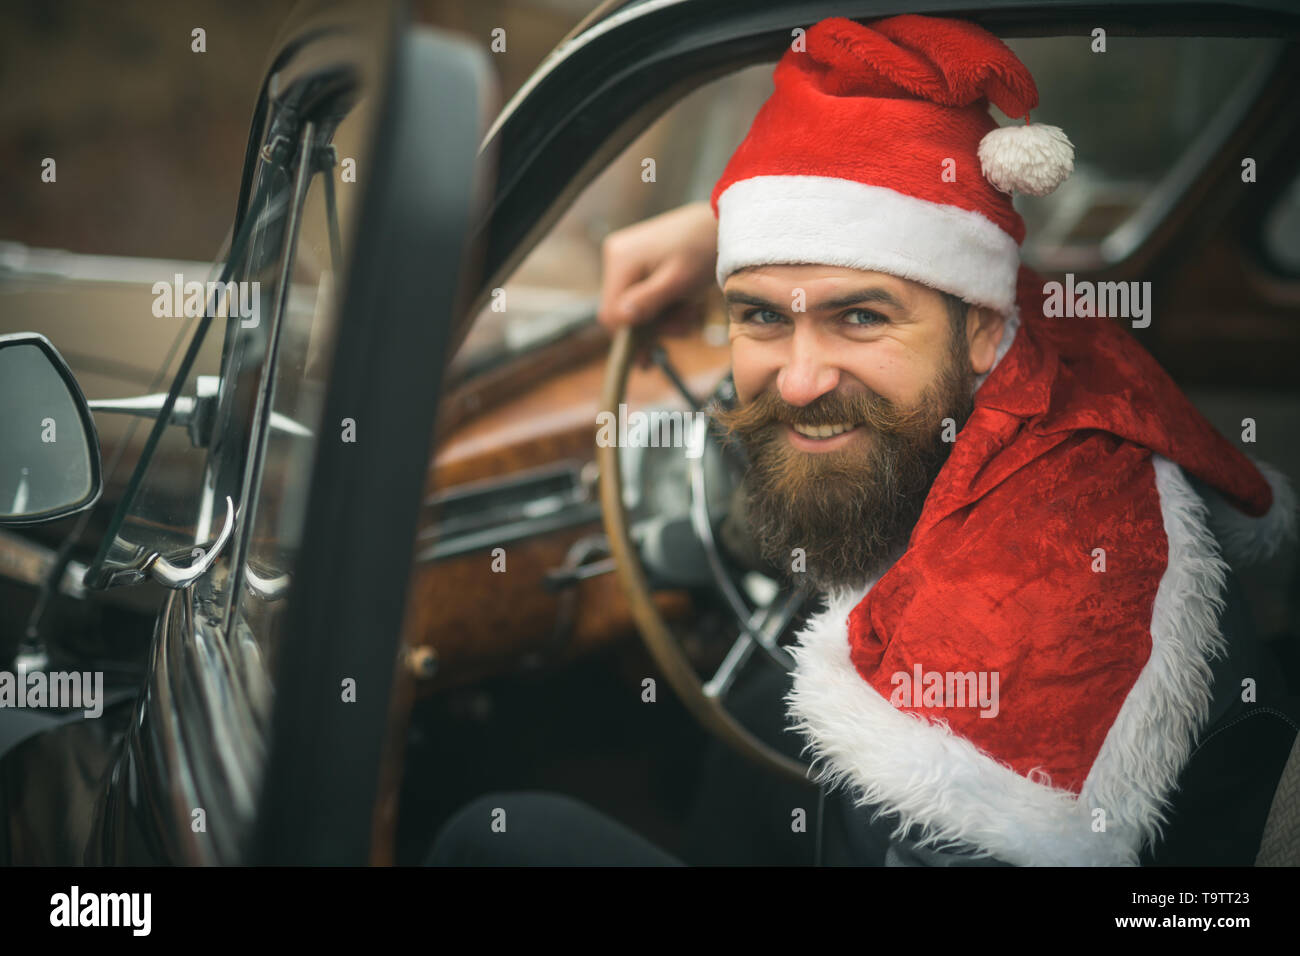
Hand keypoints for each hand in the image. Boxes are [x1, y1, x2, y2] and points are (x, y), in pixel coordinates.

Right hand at [596, 201, 717, 333]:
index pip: (610, 314)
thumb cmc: (702, 249)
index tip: (652, 352)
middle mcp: (616, 258)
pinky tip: (684, 302)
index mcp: (620, 260)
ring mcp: (626, 260)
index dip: (630, 337)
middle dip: (654, 326)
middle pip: (623, 312)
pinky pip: (644, 295)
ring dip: (664, 317)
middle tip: (684, 328)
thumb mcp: (678, 281)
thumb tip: (621, 319)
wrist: (718, 224)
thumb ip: (648, 301)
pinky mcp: (638, 263)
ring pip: (636, 306)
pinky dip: (664, 305)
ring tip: (690, 312)